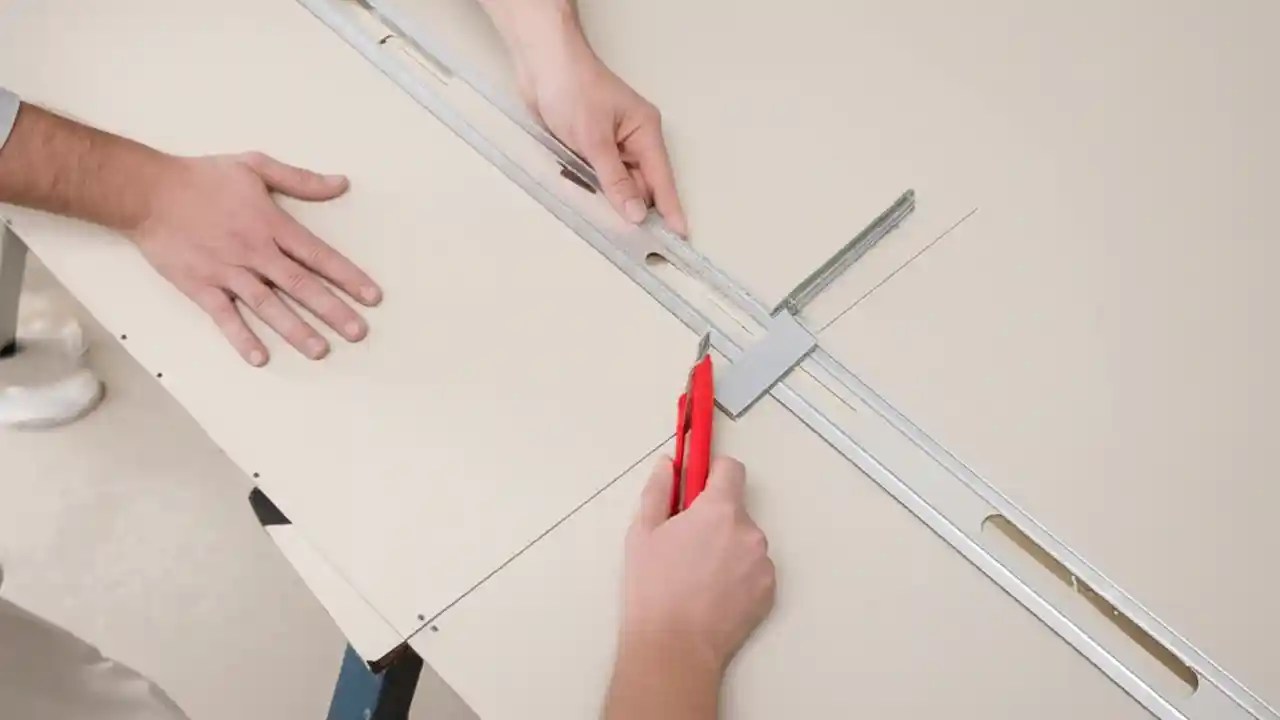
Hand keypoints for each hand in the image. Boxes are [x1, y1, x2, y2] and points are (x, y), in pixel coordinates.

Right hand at [129, 152, 381, 365]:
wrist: (147, 192)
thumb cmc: (202, 177)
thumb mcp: (255, 166)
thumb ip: (300, 180)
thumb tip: (341, 183)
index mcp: (271, 225)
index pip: (319, 255)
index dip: (348, 277)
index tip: (372, 297)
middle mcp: (254, 252)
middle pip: (300, 285)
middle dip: (332, 310)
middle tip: (358, 332)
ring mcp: (227, 272)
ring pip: (268, 305)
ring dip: (295, 329)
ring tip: (320, 351)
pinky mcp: (201, 287)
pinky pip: (225, 317)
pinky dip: (241, 337)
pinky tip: (260, 357)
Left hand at [517, 35, 687, 235]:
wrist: (540, 63)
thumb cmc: (572, 88)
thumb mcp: (594, 139)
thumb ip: (615, 180)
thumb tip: (637, 213)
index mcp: (645, 131)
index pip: (662, 178)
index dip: (670, 208)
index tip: (680, 236)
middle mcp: (632, 139)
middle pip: (640, 185)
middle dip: (632, 208)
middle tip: (630, 241)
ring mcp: (611, 144)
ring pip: (618, 183)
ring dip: (608, 198)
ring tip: (603, 220)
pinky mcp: (591, 147)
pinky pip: (599, 176)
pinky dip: (593, 188)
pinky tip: (587, 201)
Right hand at [621, 456, 775, 673]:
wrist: (675, 647)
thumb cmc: (654, 590)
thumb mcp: (643, 531)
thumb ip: (659, 490)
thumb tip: (668, 465)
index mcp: (719, 510)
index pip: (730, 468)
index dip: (713, 471)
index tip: (699, 480)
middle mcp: (749, 532)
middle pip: (736, 508)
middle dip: (714, 517)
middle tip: (686, 541)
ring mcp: (763, 563)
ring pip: (745, 540)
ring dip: (727, 547)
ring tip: (697, 575)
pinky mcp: (769, 590)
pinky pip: (754, 569)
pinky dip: (738, 574)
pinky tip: (713, 593)